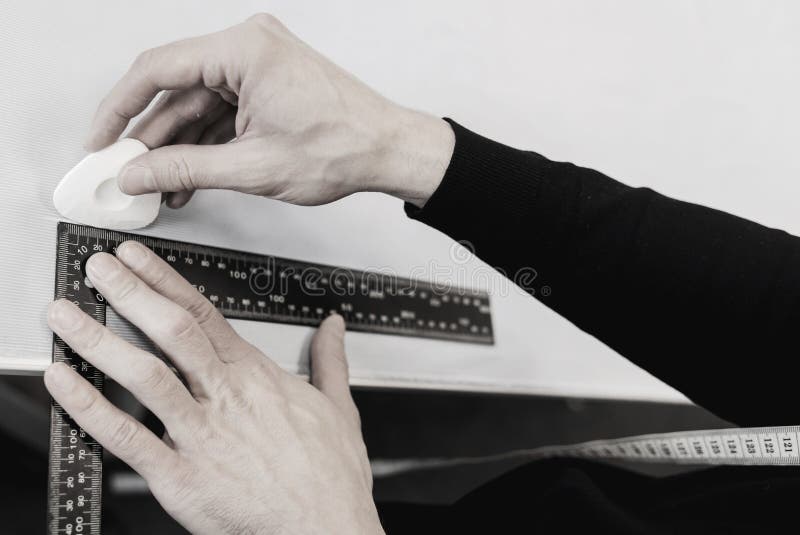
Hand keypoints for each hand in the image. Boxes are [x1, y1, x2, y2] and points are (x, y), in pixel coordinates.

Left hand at [44, 241, 382, 533]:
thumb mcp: (338, 407)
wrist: (326, 528)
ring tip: (67, 316)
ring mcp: (201, 435)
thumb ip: (330, 361)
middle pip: (172, 332)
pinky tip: (64, 385)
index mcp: (257, 378)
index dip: (165, 281)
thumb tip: (334, 328)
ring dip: (100, 341)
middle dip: (130, 293)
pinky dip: (90, 409)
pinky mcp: (182, 476)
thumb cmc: (330, 476)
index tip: (138, 260)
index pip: (204, 315)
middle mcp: (226, 397)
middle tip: (99, 267)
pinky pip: (127, 438)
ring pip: (144, 376)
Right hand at [86, 13, 453, 208]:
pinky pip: (222, 112)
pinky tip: (189, 177)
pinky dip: (205, 143)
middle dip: (150, 136)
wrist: (389, 151)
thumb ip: (185, 169)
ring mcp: (259, 66)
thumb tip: (137, 174)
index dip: (119, 108)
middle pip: (177, 90)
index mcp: (245, 50)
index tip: (100, 138)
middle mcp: (250, 48)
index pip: (158, 70)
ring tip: (160, 186)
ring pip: (198, 105)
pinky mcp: (268, 86)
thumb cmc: (344, 147)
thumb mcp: (253, 167)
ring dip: (178, 146)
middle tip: (126, 171)